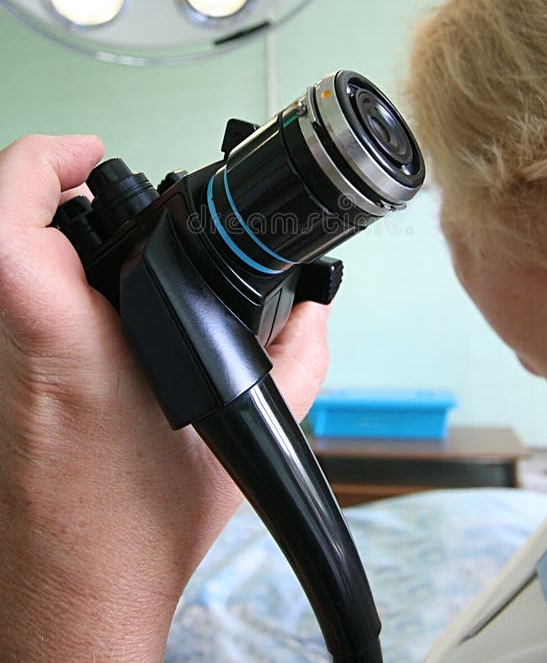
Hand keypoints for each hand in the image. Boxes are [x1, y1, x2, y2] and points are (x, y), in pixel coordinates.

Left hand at [0, 134, 329, 661]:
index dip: (40, 165)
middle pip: (0, 227)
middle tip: (96, 179)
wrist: (74, 597)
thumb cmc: (137, 533)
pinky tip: (86, 285)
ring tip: (92, 219)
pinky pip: (7, 298)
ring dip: (38, 223)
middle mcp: (17, 352)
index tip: (88, 155)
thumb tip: (310, 311)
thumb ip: (294, 359)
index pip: (12, 234)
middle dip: (45, 182)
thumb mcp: (242, 435)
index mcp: (71, 353)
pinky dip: (39, 268)